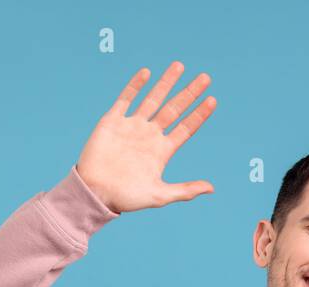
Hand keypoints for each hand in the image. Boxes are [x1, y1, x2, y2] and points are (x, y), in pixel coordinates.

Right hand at [75, 61, 216, 213]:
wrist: (95, 193)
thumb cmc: (127, 198)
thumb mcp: (160, 196)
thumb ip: (185, 190)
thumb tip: (212, 188)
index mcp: (162, 151)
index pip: (185, 127)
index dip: (199, 114)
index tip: (213, 100)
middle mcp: (149, 135)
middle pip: (174, 109)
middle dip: (189, 93)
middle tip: (205, 78)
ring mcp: (132, 126)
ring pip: (153, 99)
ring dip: (166, 83)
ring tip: (180, 66)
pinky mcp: (113, 121)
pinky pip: (126, 99)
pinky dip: (135, 86)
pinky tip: (147, 72)